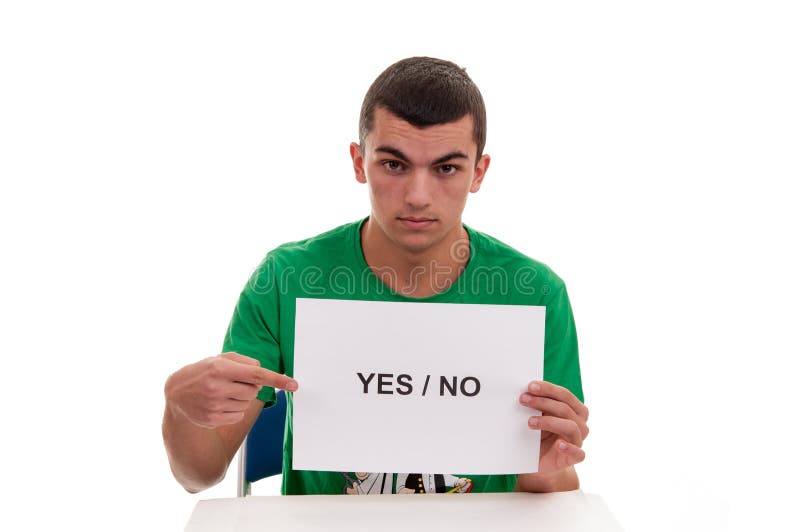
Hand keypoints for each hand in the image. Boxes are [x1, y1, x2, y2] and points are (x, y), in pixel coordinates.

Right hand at [164, 352, 297, 428]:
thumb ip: (244, 362)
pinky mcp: (212, 419)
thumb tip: (263, 372)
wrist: (176, 392)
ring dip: (241, 398)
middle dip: (249, 386)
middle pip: (254, 390)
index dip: (277, 379)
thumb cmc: (204, 371)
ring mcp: (214, 405)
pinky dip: (234, 410)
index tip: (294, 384)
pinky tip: (219, 403)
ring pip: (247, 403)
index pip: (256, 374)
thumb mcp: (220, 358)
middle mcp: (217, 387)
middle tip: (233, 382)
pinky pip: (239, 416)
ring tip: (223, 392)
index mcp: (220, 368)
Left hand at [519, 381, 588, 478]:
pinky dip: (569, 448)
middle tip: (523, 399)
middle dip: (543, 402)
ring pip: (570, 427)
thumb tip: (524, 393)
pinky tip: (559, 444)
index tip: (530, 386)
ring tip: (530, 422)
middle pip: (565, 409)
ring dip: (548, 422)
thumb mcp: (538, 417)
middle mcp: (580, 424)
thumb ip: (537, 406)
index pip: (565, 395)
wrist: (540, 460)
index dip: (548, 389)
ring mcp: (578, 440)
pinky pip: (578, 453)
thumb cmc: (540, 434)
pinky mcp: (575, 457)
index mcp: (575, 410)